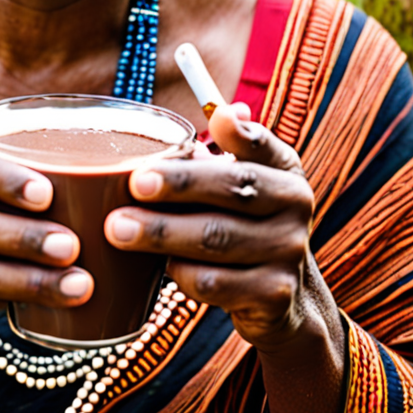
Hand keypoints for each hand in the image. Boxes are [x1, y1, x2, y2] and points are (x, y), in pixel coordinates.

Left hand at [104, 102, 329, 352]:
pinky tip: (162, 266)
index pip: (258, 144)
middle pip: (232, 189)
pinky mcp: (274, 297)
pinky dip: (181, 273)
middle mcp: (294, 207)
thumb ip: (228, 149)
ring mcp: (288, 253)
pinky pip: (214, 282)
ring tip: (118, 229)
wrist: (284, 300)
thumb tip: (223, 113)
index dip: (234, 134)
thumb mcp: (243, 184)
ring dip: (162, 233)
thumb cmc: (244, 225)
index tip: (198, 130)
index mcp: (284, 171)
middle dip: (178, 185)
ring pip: (216, 239)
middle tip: (133, 185)